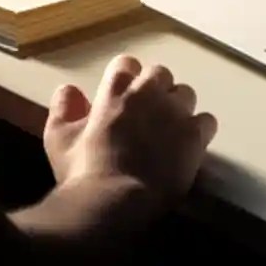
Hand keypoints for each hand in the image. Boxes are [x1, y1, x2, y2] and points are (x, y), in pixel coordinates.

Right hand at [43, 54, 217, 208]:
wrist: (114, 202)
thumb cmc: (82, 172)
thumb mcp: (58, 139)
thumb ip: (64, 109)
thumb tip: (69, 89)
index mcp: (115, 91)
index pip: (127, 63)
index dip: (126, 77)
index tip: (124, 93)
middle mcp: (148, 93)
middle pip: (160, 74)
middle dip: (155, 88)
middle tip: (148, 112)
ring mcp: (175, 113)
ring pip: (186, 93)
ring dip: (178, 105)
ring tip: (169, 127)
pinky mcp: (195, 135)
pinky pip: (207, 120)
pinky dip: (199, 129)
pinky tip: (188, 145)